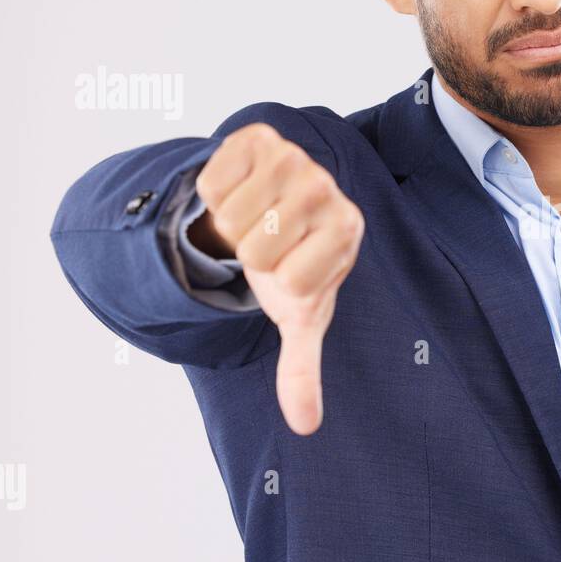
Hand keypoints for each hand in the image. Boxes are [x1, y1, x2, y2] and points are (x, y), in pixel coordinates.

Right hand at [194, 122, 364, 434]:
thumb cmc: (292, 267)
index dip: (277, 284)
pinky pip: (213, 179)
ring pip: (231, 213)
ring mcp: (296, 158)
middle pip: (256, 247)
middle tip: (269, 244)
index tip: (291, 271)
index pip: (289, 280)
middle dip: (252, 255)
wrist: (276, 210)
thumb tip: (305, 424)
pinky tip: (241, 192)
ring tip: (256, 220)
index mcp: (348, 231)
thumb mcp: (300, 316)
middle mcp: (329, 189)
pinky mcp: (259, 137)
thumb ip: (302, 368)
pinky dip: (216, 194)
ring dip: (233, 224)